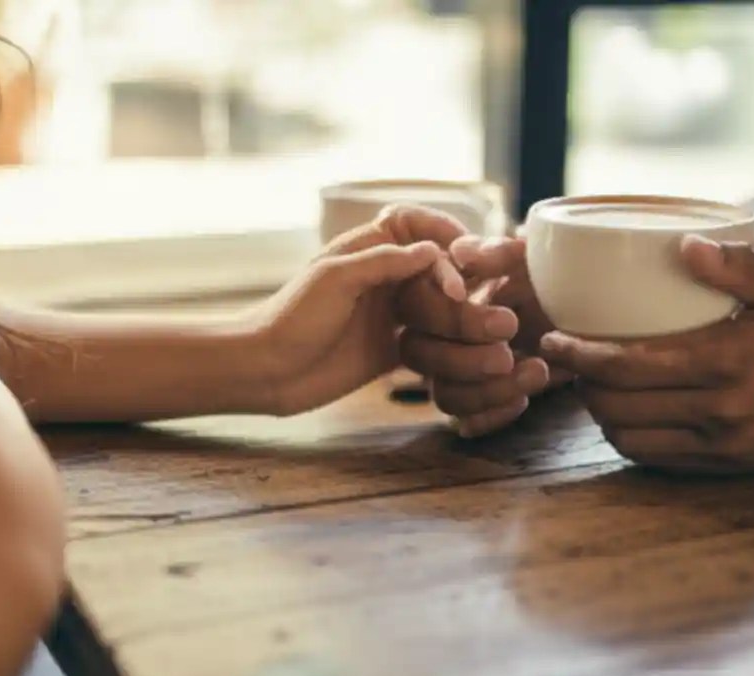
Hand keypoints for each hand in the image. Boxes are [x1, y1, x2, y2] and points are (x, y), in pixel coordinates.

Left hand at [251, 205, 467, 415]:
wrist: (266, 372)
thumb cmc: (291, 318)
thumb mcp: (336, 279)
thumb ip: (384, 261)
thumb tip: (432, 250)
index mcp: (366, 250)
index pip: (413, 225)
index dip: (441, 230)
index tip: (463, 249)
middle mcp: (382, 279)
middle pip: (435, 266)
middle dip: (461, 276)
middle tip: (475, 298)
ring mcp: (388, 315)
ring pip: (438, 305)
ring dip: (462, 312)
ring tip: (487, 327)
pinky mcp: (390, 350)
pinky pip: (431, 341)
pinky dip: (451, 343)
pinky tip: (470, 349)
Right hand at [395, 234, 566, 436]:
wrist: (578, 316)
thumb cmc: (545, 279)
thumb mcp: (529, 258)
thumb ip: (498, 252)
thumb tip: (464, 255)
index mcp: (437, 290)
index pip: (416, 306)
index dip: (454, 319)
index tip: (507, 322)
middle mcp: (433, 332)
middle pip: (417, 355)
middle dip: (464, 360)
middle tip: (509, 355)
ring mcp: (449, 371)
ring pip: (442, 394)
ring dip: (487, 391)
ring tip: (536, 373)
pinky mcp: (470, 401)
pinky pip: (464, 421)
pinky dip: (493, 415)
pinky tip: (523, 401)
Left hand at [539, 236, 753, 472]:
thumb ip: (738, 268)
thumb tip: (683, 246)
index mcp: (725, 360)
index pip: (627, 365)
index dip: (579, 355)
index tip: (553, 339)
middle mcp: (717, 410)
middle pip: (616, 405)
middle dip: (580, 383)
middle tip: (568, 359)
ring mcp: (721, 445)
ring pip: (629, 438)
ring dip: (600, 413)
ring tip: (592, 384)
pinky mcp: (727, 467)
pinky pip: (657, 459)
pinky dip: (629, 438)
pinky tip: (626, 412)